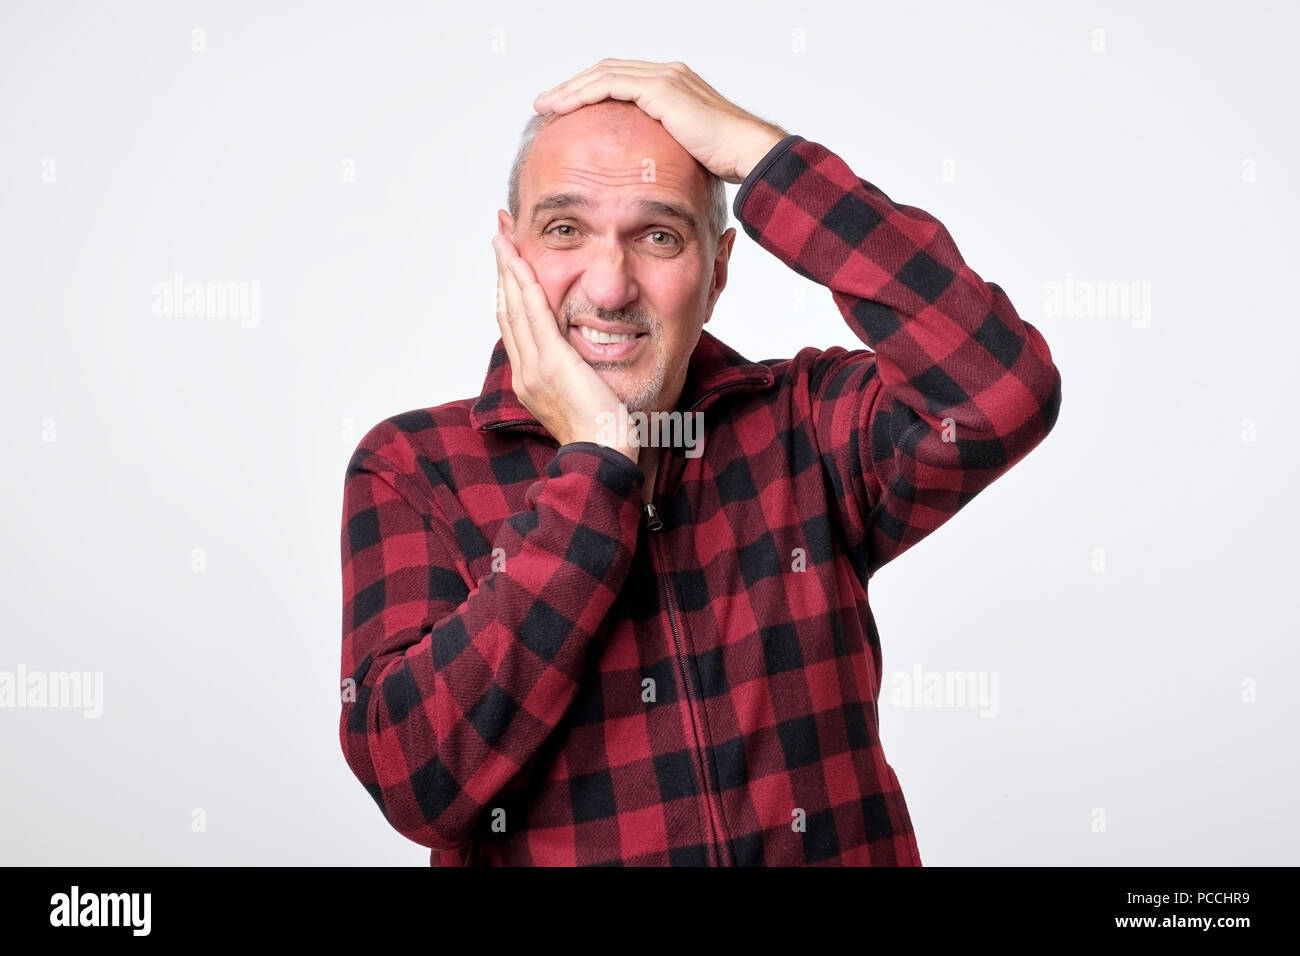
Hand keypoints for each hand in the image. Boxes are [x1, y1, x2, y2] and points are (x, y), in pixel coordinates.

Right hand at [492, 234, 639, 464]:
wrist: (605, 453)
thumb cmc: (604, 434)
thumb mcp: (585, 396)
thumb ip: (578, 374)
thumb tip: (587, 358)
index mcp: (530, 381)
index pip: (514, 327)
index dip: (507, 293)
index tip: (508, 265)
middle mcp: (524, 372)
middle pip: (506, 311)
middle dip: (502, 271)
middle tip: (499, 237)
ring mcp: (534, 367)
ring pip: (514, 306)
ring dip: (508, 268)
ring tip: (503, 238)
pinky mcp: (552, 361)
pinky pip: (533, 313)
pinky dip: (523, 283)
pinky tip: (518, 259)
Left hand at [532, 59, 787, 184]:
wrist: (749, 154)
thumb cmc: (727, 163)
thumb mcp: (686, 154)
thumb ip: (664, 153)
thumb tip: (648, 174)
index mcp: (673, 87)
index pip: (622, 82)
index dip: (592, 92)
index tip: (568, 110)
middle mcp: (667, 75)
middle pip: (607, 72)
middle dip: (574, 87)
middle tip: (547, 103)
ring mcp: (664, 79)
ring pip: (603, 75)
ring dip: (570, 89)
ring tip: (546, 105)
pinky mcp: (661, 90)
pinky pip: (609, 86)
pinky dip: (582, 94)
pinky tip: (562, 108)